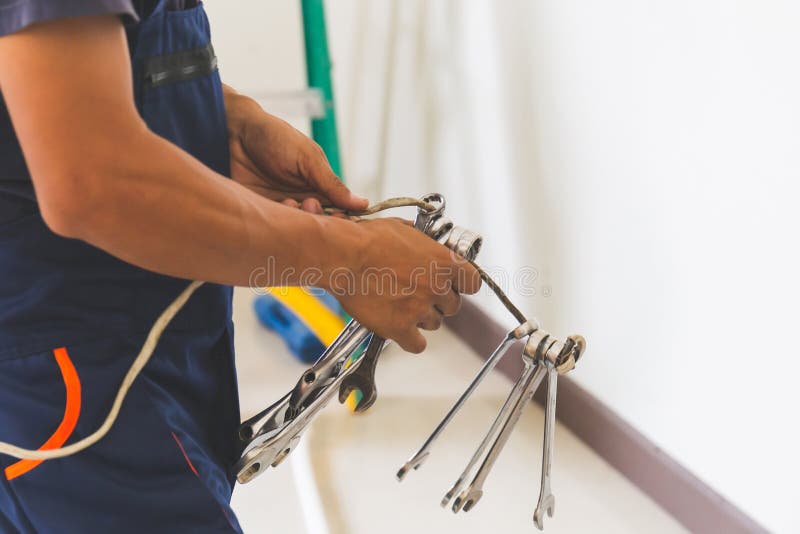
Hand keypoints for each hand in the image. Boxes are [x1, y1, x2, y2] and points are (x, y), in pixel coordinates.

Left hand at [223, 86, 367, 212]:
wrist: (234, 131)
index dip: (343, 219)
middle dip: (319, 219)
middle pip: (320, 223)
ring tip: (293, 202)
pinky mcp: (261, 211)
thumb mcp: (308, 158)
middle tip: (310, 204)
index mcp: (320, 186)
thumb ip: (332, 184)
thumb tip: (363, 204)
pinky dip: (281, 220)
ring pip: (299, 227)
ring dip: (299, 219)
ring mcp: (282, 206)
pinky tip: (279, 204)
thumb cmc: (275, 137)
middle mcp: (303, 198)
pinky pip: (276, 226)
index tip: (342, 220)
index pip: (339, 211)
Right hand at [331, 217, 482, 352]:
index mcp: (444, 261)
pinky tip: (401, 329)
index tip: (455, 285)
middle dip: (438, 300)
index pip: (472, 282)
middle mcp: (436, 287)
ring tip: (401, 304)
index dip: (463, 284)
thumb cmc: (367, 239)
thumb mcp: (404, 228)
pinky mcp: (400, 328)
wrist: (343, 255)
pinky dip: (411, 340)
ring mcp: (419, 309)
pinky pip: (417, 344)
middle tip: (419, 292)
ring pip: (434, 323)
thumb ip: (424, 241)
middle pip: (452, 305)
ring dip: (422, 317)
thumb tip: (427, 242)